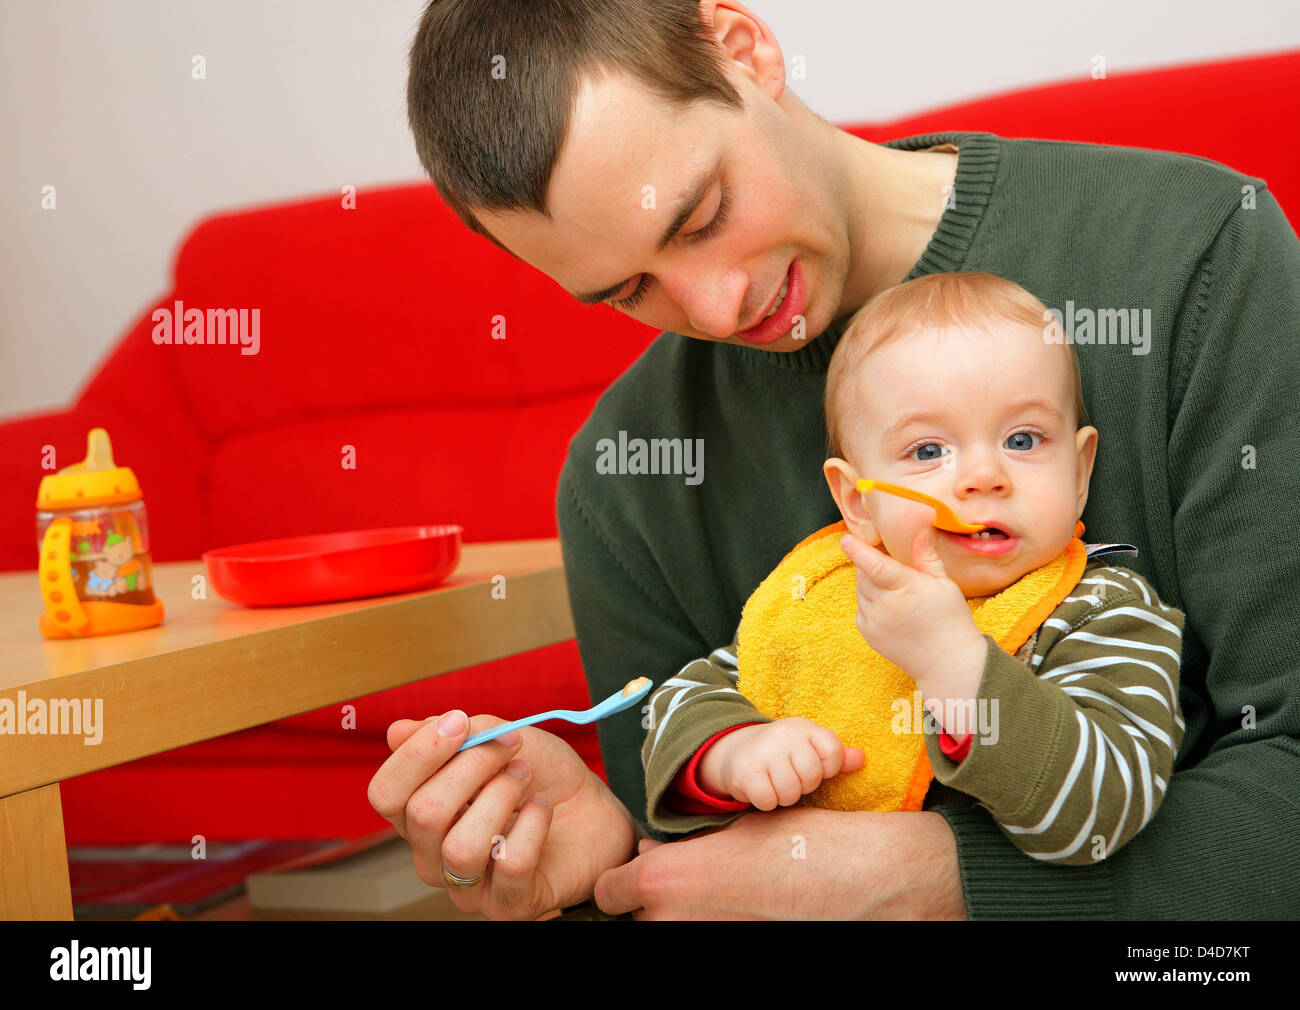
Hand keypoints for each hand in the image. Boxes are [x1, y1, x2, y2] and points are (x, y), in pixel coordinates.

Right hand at [368, 711, 635, 919]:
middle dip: (471, 766)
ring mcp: (470, 887)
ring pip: (461, 847)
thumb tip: (398, 731)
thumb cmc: (542, 775)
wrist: (596, 810)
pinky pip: (510, 865)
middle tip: (510, 745)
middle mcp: (434, 857)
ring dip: (500, 797)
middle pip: (422, 815)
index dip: (417, 754)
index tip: (459, 721)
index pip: (385, 794)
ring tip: (525, 777)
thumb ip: (455, 735)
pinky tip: (542, 808)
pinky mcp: (510, 906)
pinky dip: (532, 824)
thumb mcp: (500, 738)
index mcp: (421, 815)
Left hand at [595, 805, 966, 919]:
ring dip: (689, 918)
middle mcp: (677, 921)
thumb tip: (648, 855)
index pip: (611, 891)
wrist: (864, 882)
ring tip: (728, 899)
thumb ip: (683, 848)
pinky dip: (719, 928)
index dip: (624, 881)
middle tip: (698, 886)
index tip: (640, 877)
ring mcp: (705, 944)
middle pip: (642, 917)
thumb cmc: (800, 844)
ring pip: (674, 931)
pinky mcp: (737, 957)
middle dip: (659, 902)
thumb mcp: (736, 829)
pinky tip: (748, 913)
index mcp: (668, 878)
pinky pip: (710, 939)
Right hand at [699, 718, 864, 808]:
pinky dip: (766, 801)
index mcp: (804, 728)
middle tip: (791, 777)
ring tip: (776, 783)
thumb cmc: (782, 753)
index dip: (828, 768)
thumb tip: (862, 759)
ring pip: (790, 792)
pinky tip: (762, 789)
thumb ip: (836, 755)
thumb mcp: (808, 747)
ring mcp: (763, 752)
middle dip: (803, 785)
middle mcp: (784, 735)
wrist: (736, 749)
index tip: (815, 767)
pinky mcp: (746, 772)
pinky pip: (768, 800)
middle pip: (811, 775)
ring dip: (784, 796)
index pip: (833, 750)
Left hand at [841, 525, 985, 689]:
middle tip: (895, 570)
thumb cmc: (950, 619)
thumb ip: (926, 556)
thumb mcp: (944, 583)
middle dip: (872, 565)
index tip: (846, 539)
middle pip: (863, 573)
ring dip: (871, 584)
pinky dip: (870, 601)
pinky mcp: (867, 632)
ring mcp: (872, 620)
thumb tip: (921, 527)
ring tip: (898, 594)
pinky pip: (861, 607)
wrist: (946, 661)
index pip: (874, 565)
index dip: (858, 551)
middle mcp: (883, 605)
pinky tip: (893, 608)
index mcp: (904, 588)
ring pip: (860, 589)